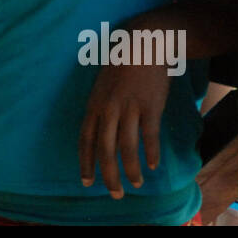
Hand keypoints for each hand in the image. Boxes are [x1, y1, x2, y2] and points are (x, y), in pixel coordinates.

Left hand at [78, 60, 170, 197]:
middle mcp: (108, 109)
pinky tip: (152, 165)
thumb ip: (99, 110)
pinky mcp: (150, 106)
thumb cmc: (120, 66)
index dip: (86, 163)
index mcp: (94, 105)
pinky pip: (149, 135)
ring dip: (131, 169)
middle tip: (115, 194)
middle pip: (105, 149)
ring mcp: (129, 108)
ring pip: (127, 147)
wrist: (142, 43)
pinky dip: (150, 153)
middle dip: (109, 175)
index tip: (86, 182)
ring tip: (136, 183)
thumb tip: (98, 136)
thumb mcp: (101, 87)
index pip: (85, 140)